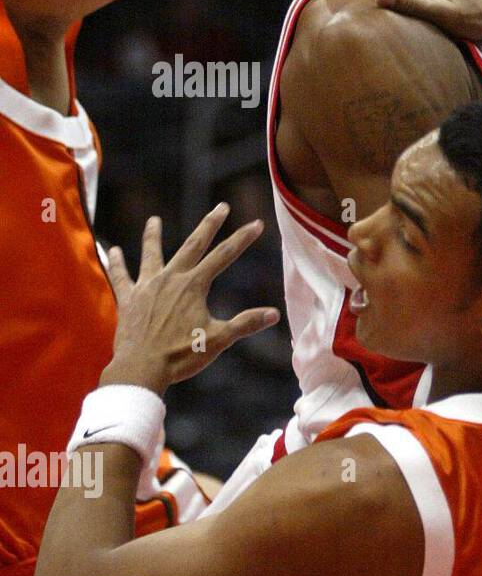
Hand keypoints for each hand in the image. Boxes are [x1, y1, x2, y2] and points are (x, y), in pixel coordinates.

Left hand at [100, 205, 279, 393]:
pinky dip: (116, 263)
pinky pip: (121, 276)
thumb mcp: (219, 339)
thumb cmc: (181, 355)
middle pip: (193, 245)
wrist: (141, 368)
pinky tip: (112, 250)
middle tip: (222, 207)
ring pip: (151, 254)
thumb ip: (246, 323)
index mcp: (194, 286)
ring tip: (153, 219)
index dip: (242, 239)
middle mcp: (171, 279)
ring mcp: (147, 287)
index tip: (257, 223)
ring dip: (153, 235)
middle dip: (210, 225)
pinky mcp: (128, 299)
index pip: (224, 256)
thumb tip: (274, 314)